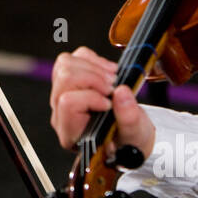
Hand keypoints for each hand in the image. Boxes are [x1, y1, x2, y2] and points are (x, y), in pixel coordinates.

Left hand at [50, 46, 154, 161]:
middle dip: (94, 77)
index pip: (68, 103)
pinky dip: (95, 60)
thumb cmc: (128, 141)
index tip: (109, 104)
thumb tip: (121, 92)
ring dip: (94, 67)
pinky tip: (109, 72)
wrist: (128, 136)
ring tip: (114, 79)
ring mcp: (63, 94)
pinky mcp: (72, 80)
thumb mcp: (135, 136)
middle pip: (65, 78)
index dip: (91, 98)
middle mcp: (61, 113)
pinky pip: (75, 57)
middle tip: (114, 87)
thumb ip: (129, 119)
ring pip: (65, 64)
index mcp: (71, 132)